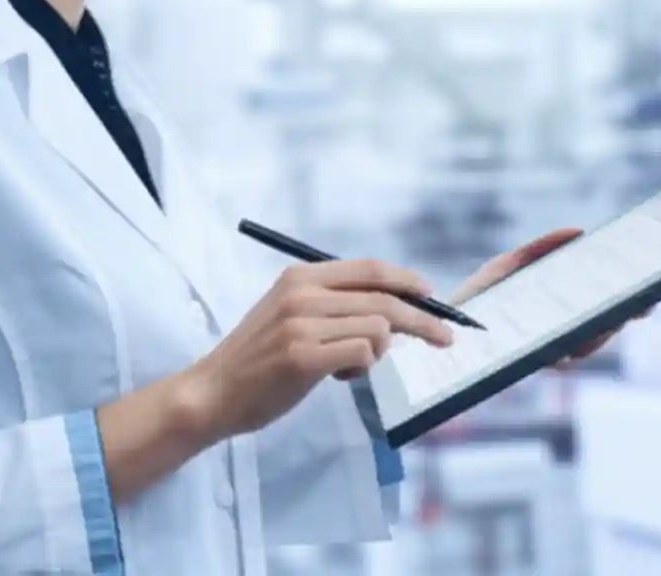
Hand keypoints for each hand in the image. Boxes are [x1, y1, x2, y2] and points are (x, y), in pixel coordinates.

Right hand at [186, 259, 454, 439]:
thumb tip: (392, 307)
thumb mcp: (289, 313)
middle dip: (423, 320)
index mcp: (299, 277)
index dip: (408, 281)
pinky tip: (340, 376)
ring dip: (378, 352)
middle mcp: (301, 294)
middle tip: (445, 338)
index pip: (370, 269)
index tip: (432, 296)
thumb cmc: (257, 358)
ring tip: (350, 366)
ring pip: (378, 328)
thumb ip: (333, 304)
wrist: (215, 391)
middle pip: (384, 299)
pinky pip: (362, 353)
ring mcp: (301, 324)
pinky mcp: (302, 357)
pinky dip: (363, 366)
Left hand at [450, 228, 650, 365]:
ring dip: (608, 330)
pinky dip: (582, 342)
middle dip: (627, 316)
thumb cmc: (481, 292)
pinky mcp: (533, 361)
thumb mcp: (510, 263)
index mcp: (557, 312)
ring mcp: (547, 353)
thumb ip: (542, 247)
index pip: (601, 311)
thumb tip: (578, 231)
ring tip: (621, 313)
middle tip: (645, 303)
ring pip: (589, 346)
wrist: (445, 320)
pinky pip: (566, 355)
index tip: (652, 292)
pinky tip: (589, 329)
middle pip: (603, 330)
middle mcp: (556, 336)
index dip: (628, 304)